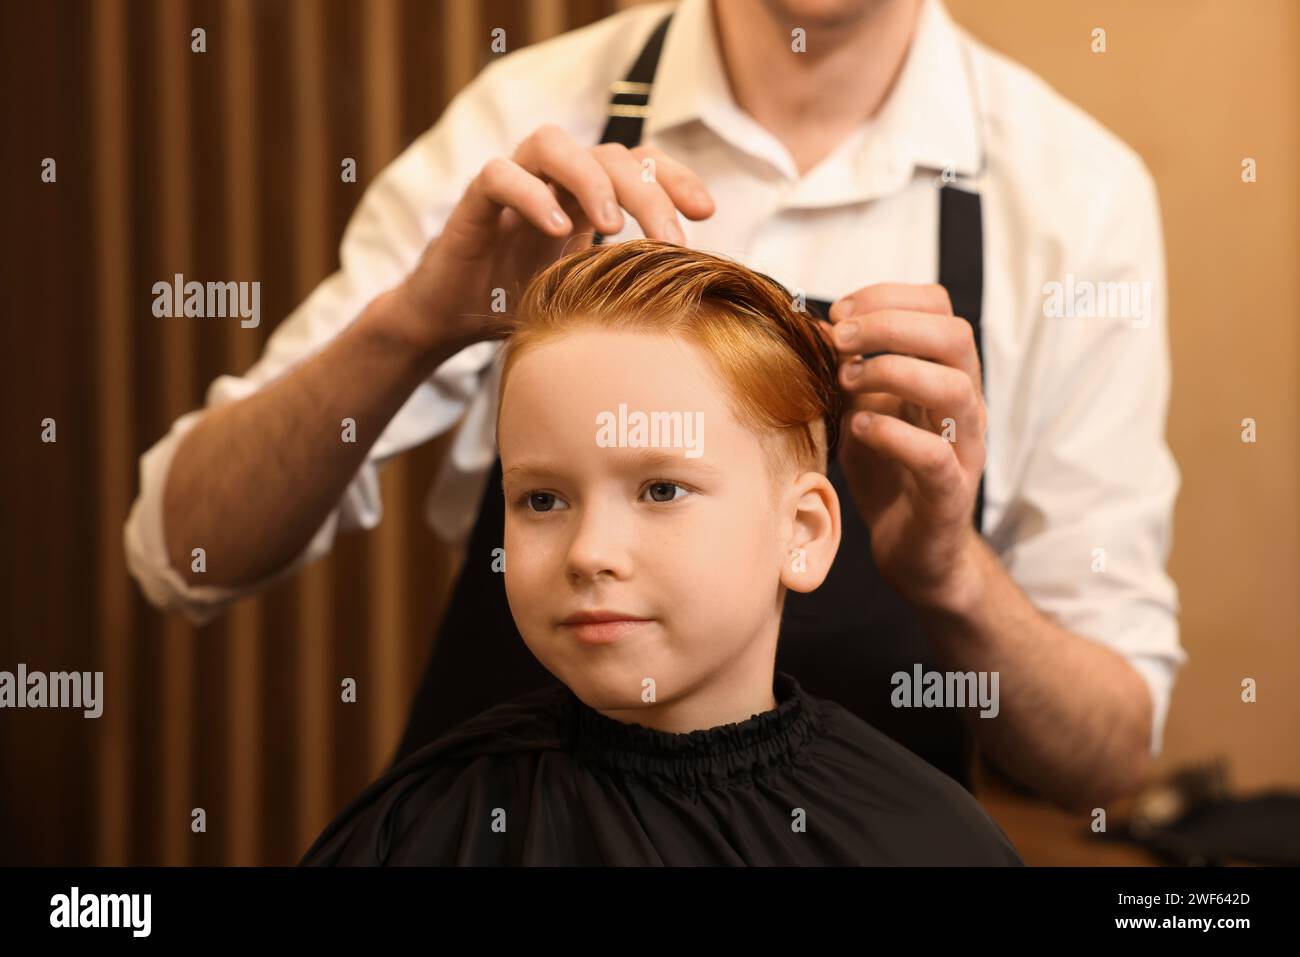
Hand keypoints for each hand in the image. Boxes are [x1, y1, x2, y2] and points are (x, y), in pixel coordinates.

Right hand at [390, 124, 714, 355]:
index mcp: (587, 195)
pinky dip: (531, 195)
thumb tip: (693, 307)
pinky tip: (557, 230)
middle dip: (648, 192)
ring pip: (552, 143)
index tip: (707, 213)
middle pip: (608, 154)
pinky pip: (499, 174)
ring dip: (590, 179)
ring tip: (613, 226)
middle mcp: (552, 178)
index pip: (640, 162)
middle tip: (672, 239)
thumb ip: (628, 284)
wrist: (451, 318)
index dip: (676, 177)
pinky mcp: (474, 200)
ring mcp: (512, 183)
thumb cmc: (521, 302)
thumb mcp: (587, 295)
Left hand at [820, 283, 987, 612]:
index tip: (840, 312)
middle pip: (955, 335)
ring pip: (955, 388)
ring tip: (848, 382)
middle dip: (891, 325)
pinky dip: (892, 434)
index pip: (940, 308)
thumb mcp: (861, 411)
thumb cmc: (889, 474)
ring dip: (894, 372)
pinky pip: (935, 455)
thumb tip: (816, 327)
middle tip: (841, 338)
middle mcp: (964, 404)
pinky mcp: (951, 492)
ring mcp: (964, 448)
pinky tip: (858, 429)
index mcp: (945, 375)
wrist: (913, 550)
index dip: (889, 298)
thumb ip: (847, 371)